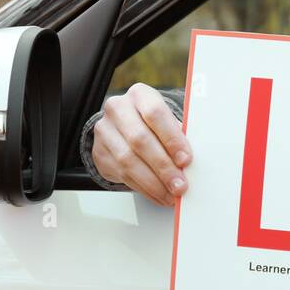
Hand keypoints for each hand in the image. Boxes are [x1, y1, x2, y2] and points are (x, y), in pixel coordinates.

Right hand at [91, 83, 191, 206]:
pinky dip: (144, 188)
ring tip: (170, 194)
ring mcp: (105, 130)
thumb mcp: (167, 121)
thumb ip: (178, 136)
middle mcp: (118, 109)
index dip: (172, 139)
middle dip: (163, 166)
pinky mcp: (99, 152)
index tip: (186, 160)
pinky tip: (158, 194)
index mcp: (140, 95)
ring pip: (128, 160)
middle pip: (140, 139)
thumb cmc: (154, 123)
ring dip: (153, 182)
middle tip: (179, 184)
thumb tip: (190, 162)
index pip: (155, 114)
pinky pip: (122, 174)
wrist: (124, 126)